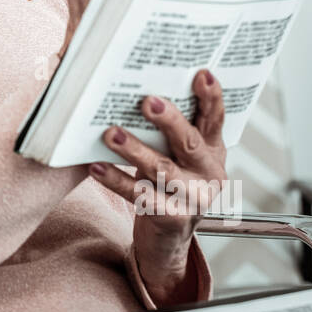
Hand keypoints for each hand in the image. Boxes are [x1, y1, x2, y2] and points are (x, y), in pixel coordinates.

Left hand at [87, 69, 227, 304]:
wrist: (170, 237)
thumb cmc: (170, 182)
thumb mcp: (180, 154)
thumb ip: (171, 128)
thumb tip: (138, 87)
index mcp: (213, 149)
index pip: (215, 118)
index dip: (211, 96)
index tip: (201, 74)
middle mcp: (208, 172)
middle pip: (189, 141)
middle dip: (169, 120)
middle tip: (147, 102)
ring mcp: (193, 198)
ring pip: (162, 169)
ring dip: (135, 150)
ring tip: (111, 134)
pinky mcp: (172, 218)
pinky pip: (140, 196)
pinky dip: (116, 180)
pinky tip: (96, 166)